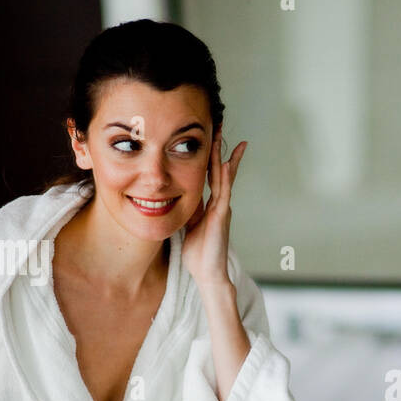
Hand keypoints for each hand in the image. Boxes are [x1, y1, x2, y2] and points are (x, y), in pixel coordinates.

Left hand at [182, 132, 246, 291]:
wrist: (207, 273)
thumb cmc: (198, 254)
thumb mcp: (186, 225)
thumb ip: (185, 210)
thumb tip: (172, 197)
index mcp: (209, 204)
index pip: (210, 175)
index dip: (208, 156)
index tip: (208, 138)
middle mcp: (219, 203)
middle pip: (220, 170)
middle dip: (219, 148)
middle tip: (219, 126)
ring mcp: (222, 208)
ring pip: (224, 177)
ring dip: (225, 155)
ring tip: (226, 138)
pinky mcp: (221, 216)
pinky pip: (224, 192)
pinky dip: (226, 177)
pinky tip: (227, 163)